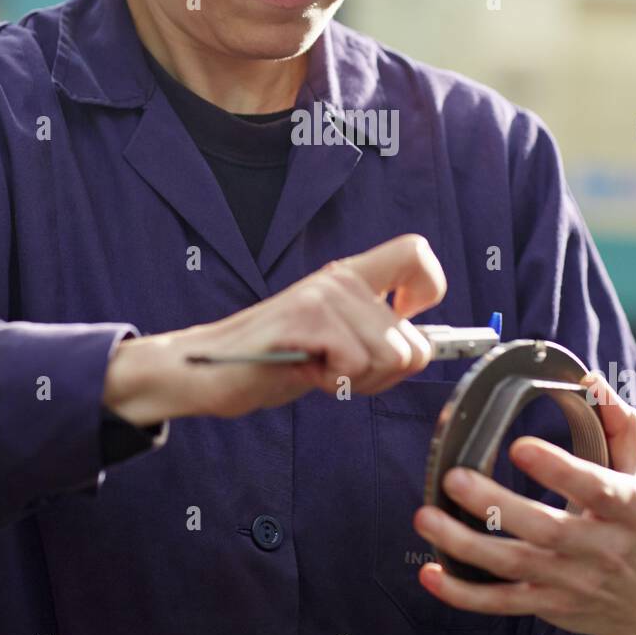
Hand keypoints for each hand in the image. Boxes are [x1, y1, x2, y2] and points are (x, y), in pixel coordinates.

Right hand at [103, 233, 445, 423]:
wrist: (207, 369)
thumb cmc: (272, 360)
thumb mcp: (335, 342)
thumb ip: (375, 335)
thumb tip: (426, 347)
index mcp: (350, 277)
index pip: (416, 252)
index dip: (429, 289)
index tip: (403, 320)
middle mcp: (340, 278)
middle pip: (414, 340)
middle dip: (385, 376)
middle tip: (339, 370)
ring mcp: (323, 295)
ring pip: (390, 356)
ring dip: (357, 380)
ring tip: (317, 368)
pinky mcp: (306, 317)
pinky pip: (356, 363)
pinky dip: (333, 382)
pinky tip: (304, 371)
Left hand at [412, 369, 635, 634]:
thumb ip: (619, 426)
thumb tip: (593, 382)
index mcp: (627, 508)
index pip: (595, 489)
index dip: (558, 470)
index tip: (519, 446)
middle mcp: (600, 548)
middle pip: (544, 530)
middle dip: (495, 505)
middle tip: (454, 478)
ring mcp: (572, 581)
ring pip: (515, 565)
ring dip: (465, 544)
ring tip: (427, 517)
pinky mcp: (548, 605)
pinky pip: (502, 603)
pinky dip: (465, 594)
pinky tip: (432, 575)